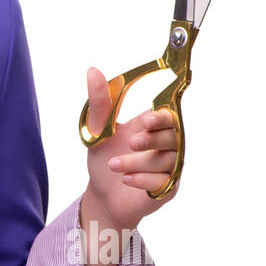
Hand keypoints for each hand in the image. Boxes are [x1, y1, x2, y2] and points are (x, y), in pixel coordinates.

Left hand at [83, 65, 180, 230]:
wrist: (102, 194)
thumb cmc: (105, 157)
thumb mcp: (98, 130)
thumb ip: (100, 102)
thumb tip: (92, 71)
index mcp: (153, 126)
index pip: (169, 116)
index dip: (162, 118)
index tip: (146, 120)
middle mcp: (166, 145)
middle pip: (173, 137)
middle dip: (152, 139)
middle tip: (131, 142)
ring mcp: (169, 168)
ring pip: (164, 161)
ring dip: (137, 162)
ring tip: (113, 165)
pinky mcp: (167, 188)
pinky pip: (162, 182)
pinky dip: (143, 179)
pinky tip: (126, 179)